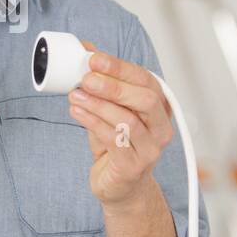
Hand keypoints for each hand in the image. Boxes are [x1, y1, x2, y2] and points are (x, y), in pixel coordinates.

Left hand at [66, 41, 174, 206]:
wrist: (119, 187)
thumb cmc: (116, 145)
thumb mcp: (107, 109)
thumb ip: (99, 82)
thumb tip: (85, 49)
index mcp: (158, 107)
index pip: (145, 79)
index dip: (120, 67)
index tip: (94, 58)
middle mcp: (160, 127)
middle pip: (145, 99)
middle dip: (113, 86)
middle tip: (86, 78)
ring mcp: (151, 149)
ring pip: (128, 120)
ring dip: (99, 105)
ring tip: (75, 95)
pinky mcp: (134, 166)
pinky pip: (115, 140)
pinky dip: (93, 123)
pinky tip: (77, 112)